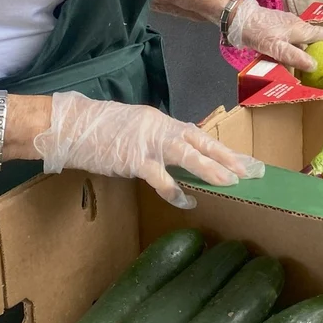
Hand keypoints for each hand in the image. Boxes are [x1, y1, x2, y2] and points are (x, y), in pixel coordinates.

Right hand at [34, 91, 263, 208]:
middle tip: (249, 171)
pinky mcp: (134, 159)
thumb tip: (175, 155)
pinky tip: (186, 201)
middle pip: (201, 142)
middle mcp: (161, 128)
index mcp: (163, 122)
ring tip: (230, 181)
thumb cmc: (102, 129)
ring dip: (210, 168)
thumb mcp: (137, 128)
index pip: (199, 135)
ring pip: (187, 155)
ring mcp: (149, 143)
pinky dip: (174, 190)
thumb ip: (157, 139)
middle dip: (226, 157)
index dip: (222, 149)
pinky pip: (159, 176)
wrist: (74, 126)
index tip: (243, 160)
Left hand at [226, 0, 322, 71]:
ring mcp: (289, 30)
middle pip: (322, 38)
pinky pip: (297, 44)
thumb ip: (293, 55)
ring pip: (308, 41)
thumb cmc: (255, 30)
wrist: (236, 17)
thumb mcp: (273, 46)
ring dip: (320, 49)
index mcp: (301, 29)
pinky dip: (303, 52)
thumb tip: (314, 66)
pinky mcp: (280, 33)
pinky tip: (301, 62)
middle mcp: (298, 28)